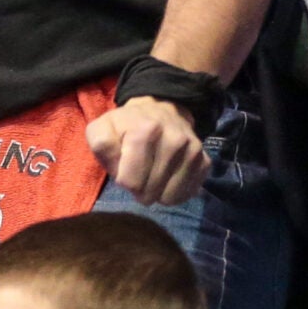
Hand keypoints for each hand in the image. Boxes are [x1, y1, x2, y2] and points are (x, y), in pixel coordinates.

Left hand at [85, 96, 209, 206]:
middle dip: (139, 189)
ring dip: (157, 193)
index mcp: (146, 130)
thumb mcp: (102, 129)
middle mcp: (175, 140)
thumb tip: (119, 170)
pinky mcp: (204, 162)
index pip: (131, 182)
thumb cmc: (126, 126)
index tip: (124, 169)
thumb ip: (102, 147)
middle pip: (150, 192)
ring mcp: (192, 151)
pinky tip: (167, 179)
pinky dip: (174, 193)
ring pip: (169, 198)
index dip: (123, 180)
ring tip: (152, 175)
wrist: (160, 111)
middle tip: (138, 173)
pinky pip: (187, 194)